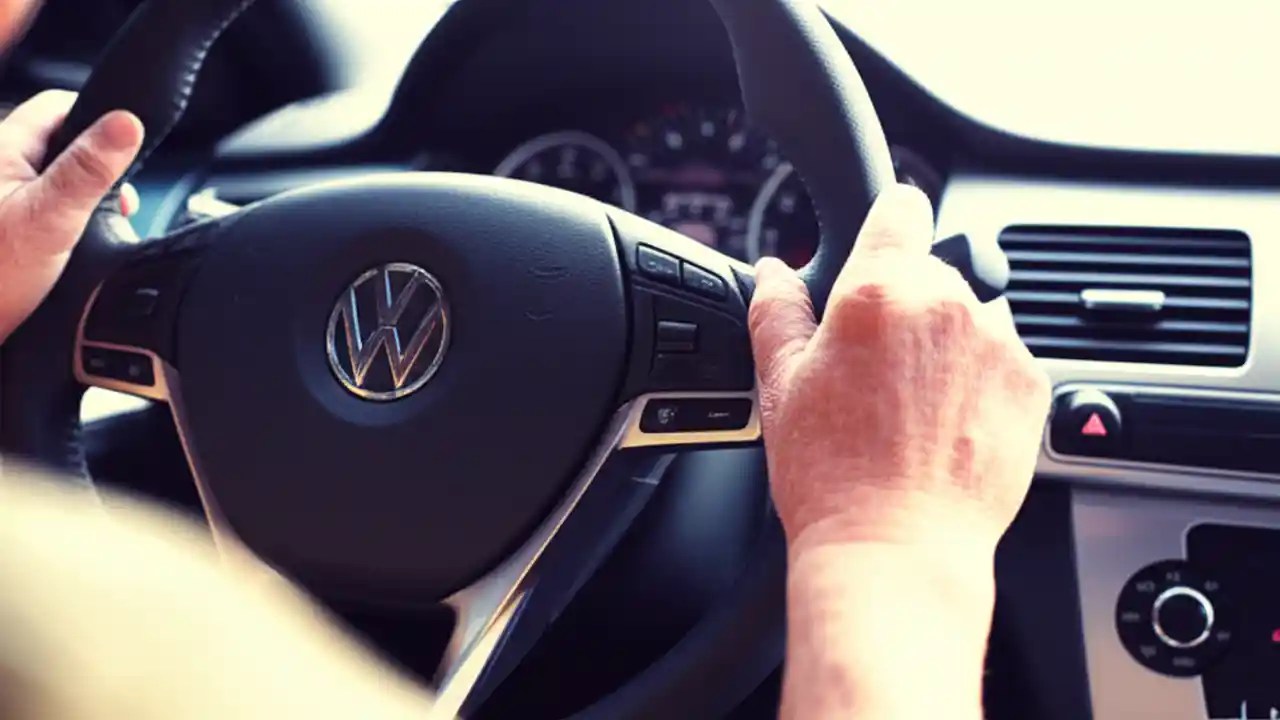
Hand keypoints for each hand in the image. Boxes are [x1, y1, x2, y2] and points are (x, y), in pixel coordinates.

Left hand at [0, 90, 143, 343]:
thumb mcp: (49, 220)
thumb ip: (89, 171)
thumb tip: (127, 123)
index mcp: (0, 147)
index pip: (59, 106)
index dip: (99, 123)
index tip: (127, 156)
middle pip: (60, 144)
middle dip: (97, 173)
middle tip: (116, 208)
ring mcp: (1, 200)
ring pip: (54, 181)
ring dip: (82, 203)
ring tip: (90, 234)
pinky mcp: (6, 231)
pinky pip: (43, 212)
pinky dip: (64, 226)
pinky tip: (68, 253)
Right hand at [749, 183, 1049, 555]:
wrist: (895, 547)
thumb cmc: (832, 474)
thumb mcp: (779, 384)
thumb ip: (776, 310)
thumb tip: (776, 272)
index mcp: (879, 291)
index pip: (901, 206)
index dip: (886, 220)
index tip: (880, 241)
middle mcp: (948, 304)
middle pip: (931, 270)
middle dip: (904, 303)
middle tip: (872, 366)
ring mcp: (997, 344)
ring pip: (970, 314)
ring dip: (946, 340)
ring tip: (910, 404)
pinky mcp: (1031, 386)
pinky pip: (1002, 358)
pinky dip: (978, 379)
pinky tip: (942, 424)